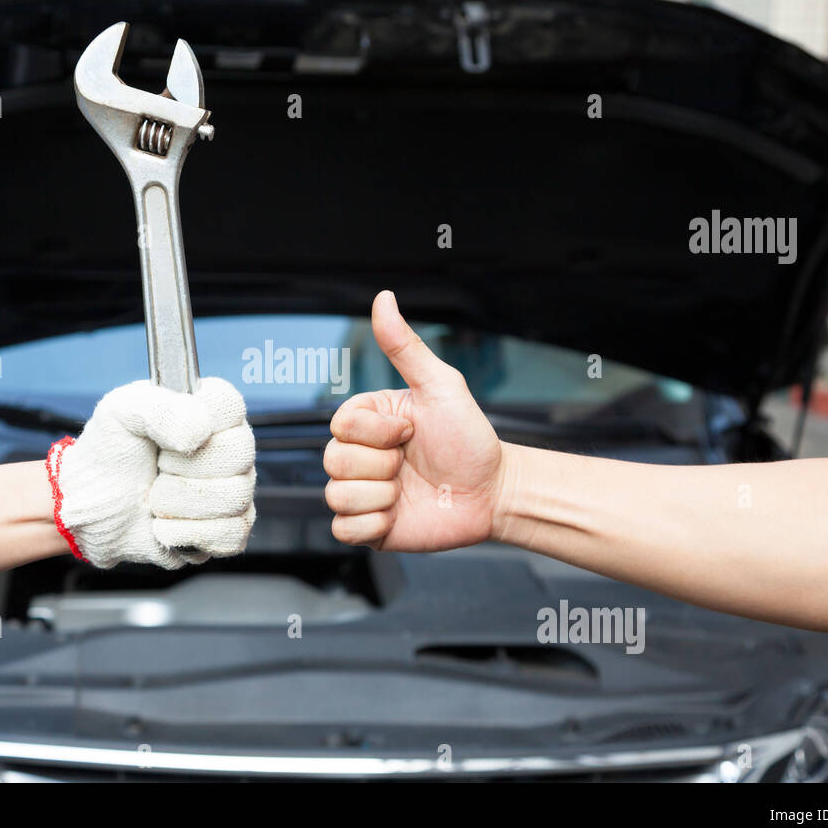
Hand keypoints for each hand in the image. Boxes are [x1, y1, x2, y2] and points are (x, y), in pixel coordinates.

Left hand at [48, 377, 255, 568]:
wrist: (90, 510)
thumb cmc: (108, 455)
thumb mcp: (119, 412)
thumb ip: (159, 406)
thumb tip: (199, 433)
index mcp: (209, 409)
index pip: (230, 405)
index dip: (196, 422)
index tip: (163, 436)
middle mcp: (229, 446)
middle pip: (238, 454)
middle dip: (181, 468)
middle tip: (157, 468)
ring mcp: (234, 489)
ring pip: (234, 497)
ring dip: (178, 503)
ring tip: (155, 498)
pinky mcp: (227, 531)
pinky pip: (231, 534)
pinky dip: (185, 533)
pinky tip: (164, 526)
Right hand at [323, 291, 507, 550]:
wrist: (494, 493)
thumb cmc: (471, 437)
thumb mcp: (440, 385)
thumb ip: (405, 346)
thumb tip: (383, 297)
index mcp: (368, 421)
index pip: (339, 425)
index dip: (377, 432)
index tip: (411, 431)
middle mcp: (360, 455)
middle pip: (333, 461)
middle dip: (381, 465)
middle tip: (411, 463)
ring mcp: (362, 492)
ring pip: (336, 496)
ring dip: (380, 496)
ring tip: (407, 491)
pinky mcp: (368, 528)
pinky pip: (343, 529)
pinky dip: (373, 524)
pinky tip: (399, 514)